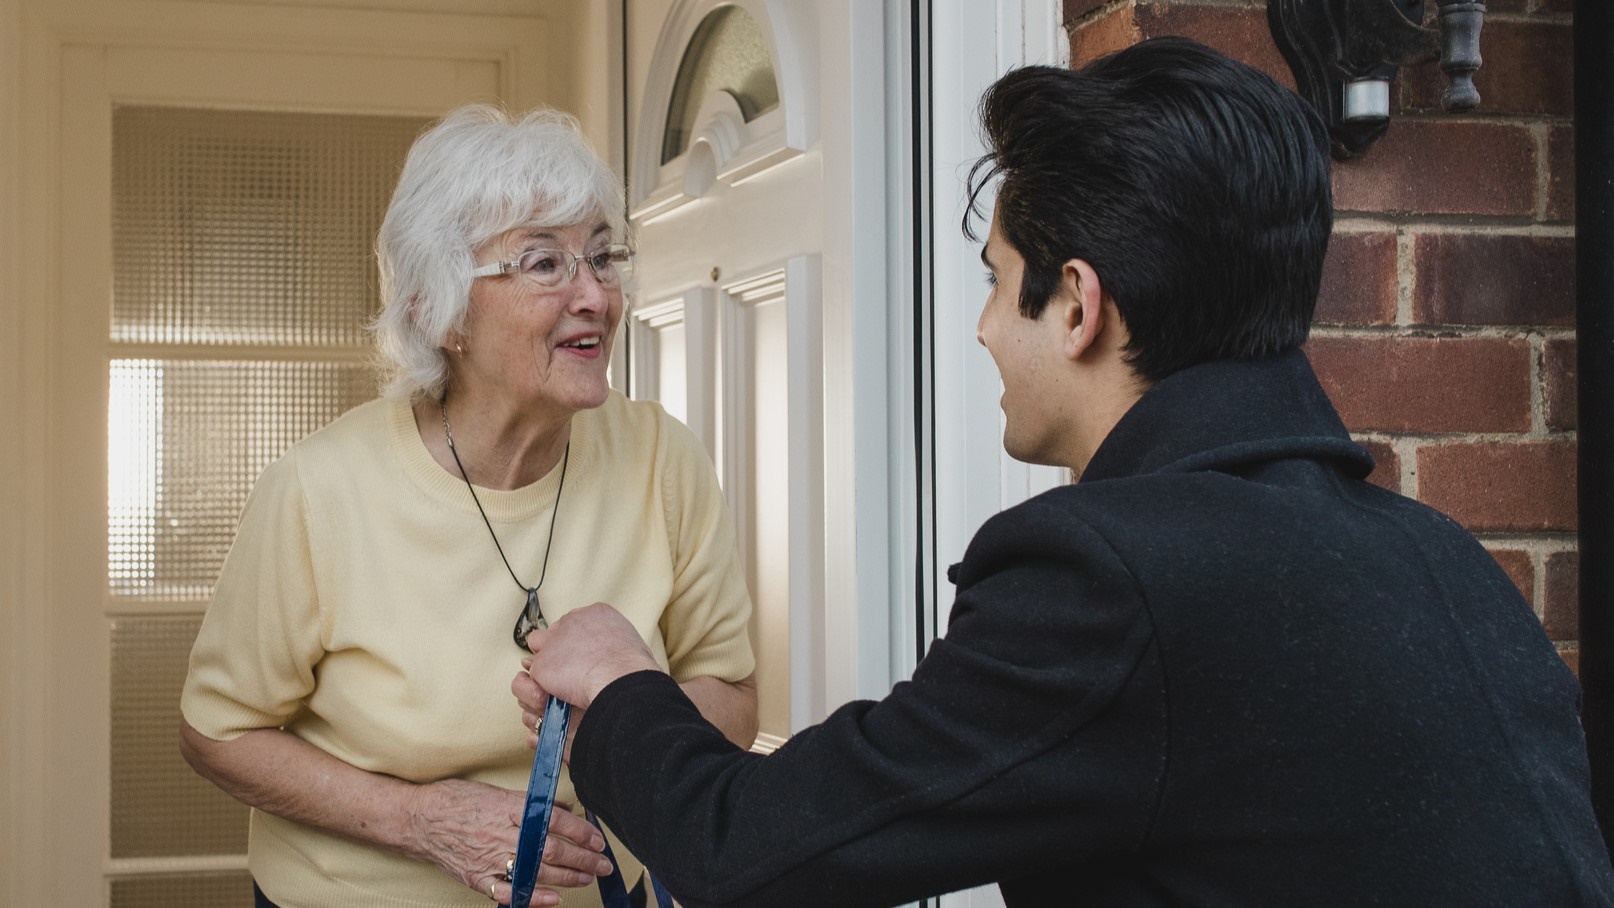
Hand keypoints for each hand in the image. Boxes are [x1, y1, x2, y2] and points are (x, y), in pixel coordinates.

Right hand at [401, 777, 612, 905]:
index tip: (597, 839)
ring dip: (567, 878)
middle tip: (602, 864)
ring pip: (535, 872)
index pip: (553, 820)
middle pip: (549, 850)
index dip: (579, 831)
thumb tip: (564, 808)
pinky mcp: (477, 878)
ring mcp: (487, 859)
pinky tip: (553, 899)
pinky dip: (533, 898)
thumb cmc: (457, 800)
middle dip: (582, 859)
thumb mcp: (495, 792)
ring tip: (587, 878)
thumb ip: (530, 802)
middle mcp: (499, 834)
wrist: (418, 820)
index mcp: (506, 808)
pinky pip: (508, 893)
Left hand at [521, 602, 661, 709]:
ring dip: (546, 661)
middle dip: (559, 648)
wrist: (621, 679)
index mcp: (596, 613)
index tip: (583, 654)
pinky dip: (544, 686)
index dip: (577, 640)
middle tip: (571, 669)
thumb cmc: (632, 669)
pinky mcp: (542, 664)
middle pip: (555, 630)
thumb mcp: (629, 642)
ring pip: (537, 645)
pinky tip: (559, 694)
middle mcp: (572, 621)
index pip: (576, 621)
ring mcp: (554, 641)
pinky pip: (536, 676)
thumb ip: (613, 640)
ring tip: (559, 680)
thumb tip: (612, 653)